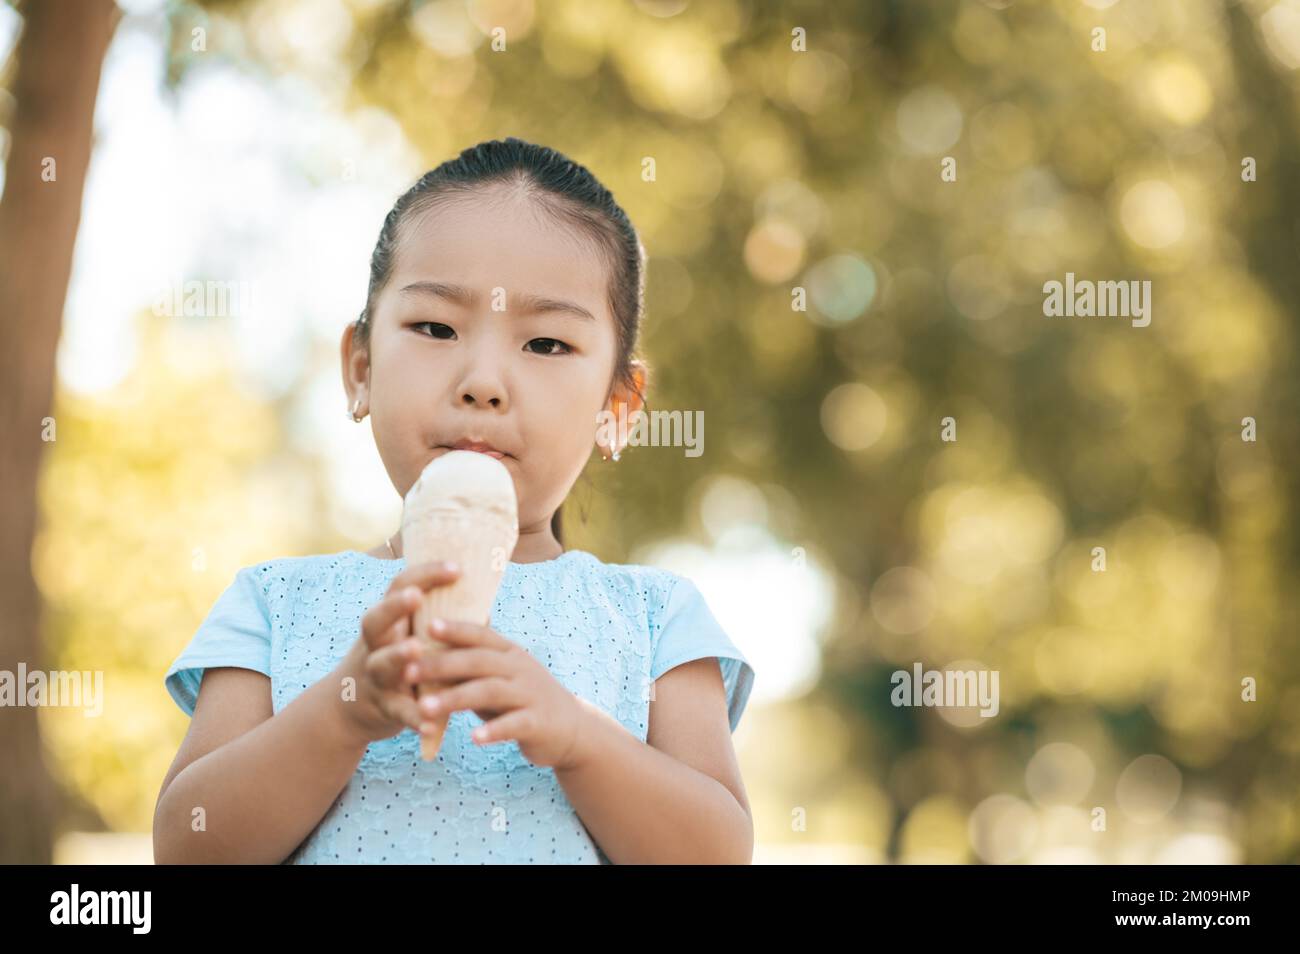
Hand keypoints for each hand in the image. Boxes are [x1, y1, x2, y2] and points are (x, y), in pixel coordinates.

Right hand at [333, 561, 461, 744]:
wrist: (349, 709)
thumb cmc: (397, 663)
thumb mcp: (408, 637)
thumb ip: (440, 622)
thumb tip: (483, 603)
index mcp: (388, 621)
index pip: (401, 587)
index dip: (425, 575)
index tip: (456, 567)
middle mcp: (375, 644)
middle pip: (376, 620)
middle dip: (395, 606)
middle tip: (415, 597)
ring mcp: (375, 676)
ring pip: (381, 664)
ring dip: (398, 655)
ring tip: (416, 648)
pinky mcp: (382, 707)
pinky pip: (397, 711)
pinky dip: (414, 716)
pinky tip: (431, 722)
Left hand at [407, 617, 592, 769]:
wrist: (572, 729)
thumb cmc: (522, 699)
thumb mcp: (500, 676)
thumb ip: (471, 666)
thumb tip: (428, 648)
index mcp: (509, 652)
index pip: (480, 634)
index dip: (455, 629)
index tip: (425, 625)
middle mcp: (520, 668)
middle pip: (478, 661)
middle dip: (441, 665)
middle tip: (408, 671)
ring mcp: (530, 694)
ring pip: (489, 691)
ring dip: (455, 699)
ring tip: (425, 709)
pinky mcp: (538, 722)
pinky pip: (513, 725)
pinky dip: (493, 730)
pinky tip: (473, 739)